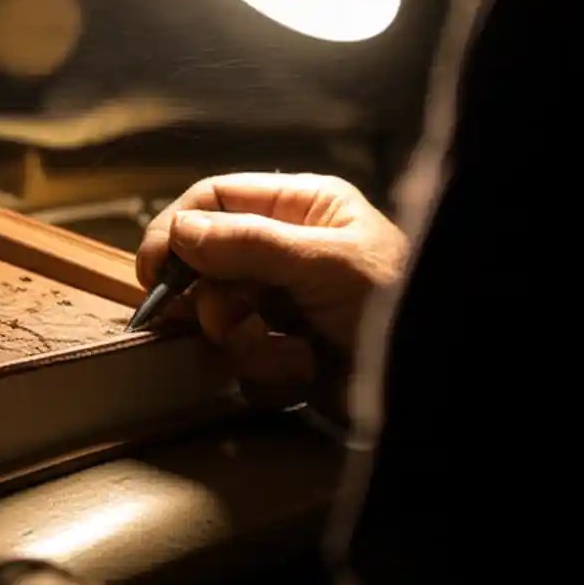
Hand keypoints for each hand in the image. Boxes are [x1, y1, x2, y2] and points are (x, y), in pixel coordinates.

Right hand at [137, 173, 408, 413]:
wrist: (430, 386)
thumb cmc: (394, 305)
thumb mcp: (324, 263)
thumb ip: (248, 243)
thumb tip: (180, 231)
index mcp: (302, 208)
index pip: (216, 199)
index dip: (177, 229)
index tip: (153, 270)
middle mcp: (286, 250)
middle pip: (206, 263)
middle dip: (213, 300)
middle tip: (224, 322)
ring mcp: (283, 303)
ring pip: (219, 317)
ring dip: (246, 342)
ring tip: (289, 354)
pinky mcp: (283, 351)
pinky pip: (241, 358)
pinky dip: (268, 372)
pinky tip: (305, 373)